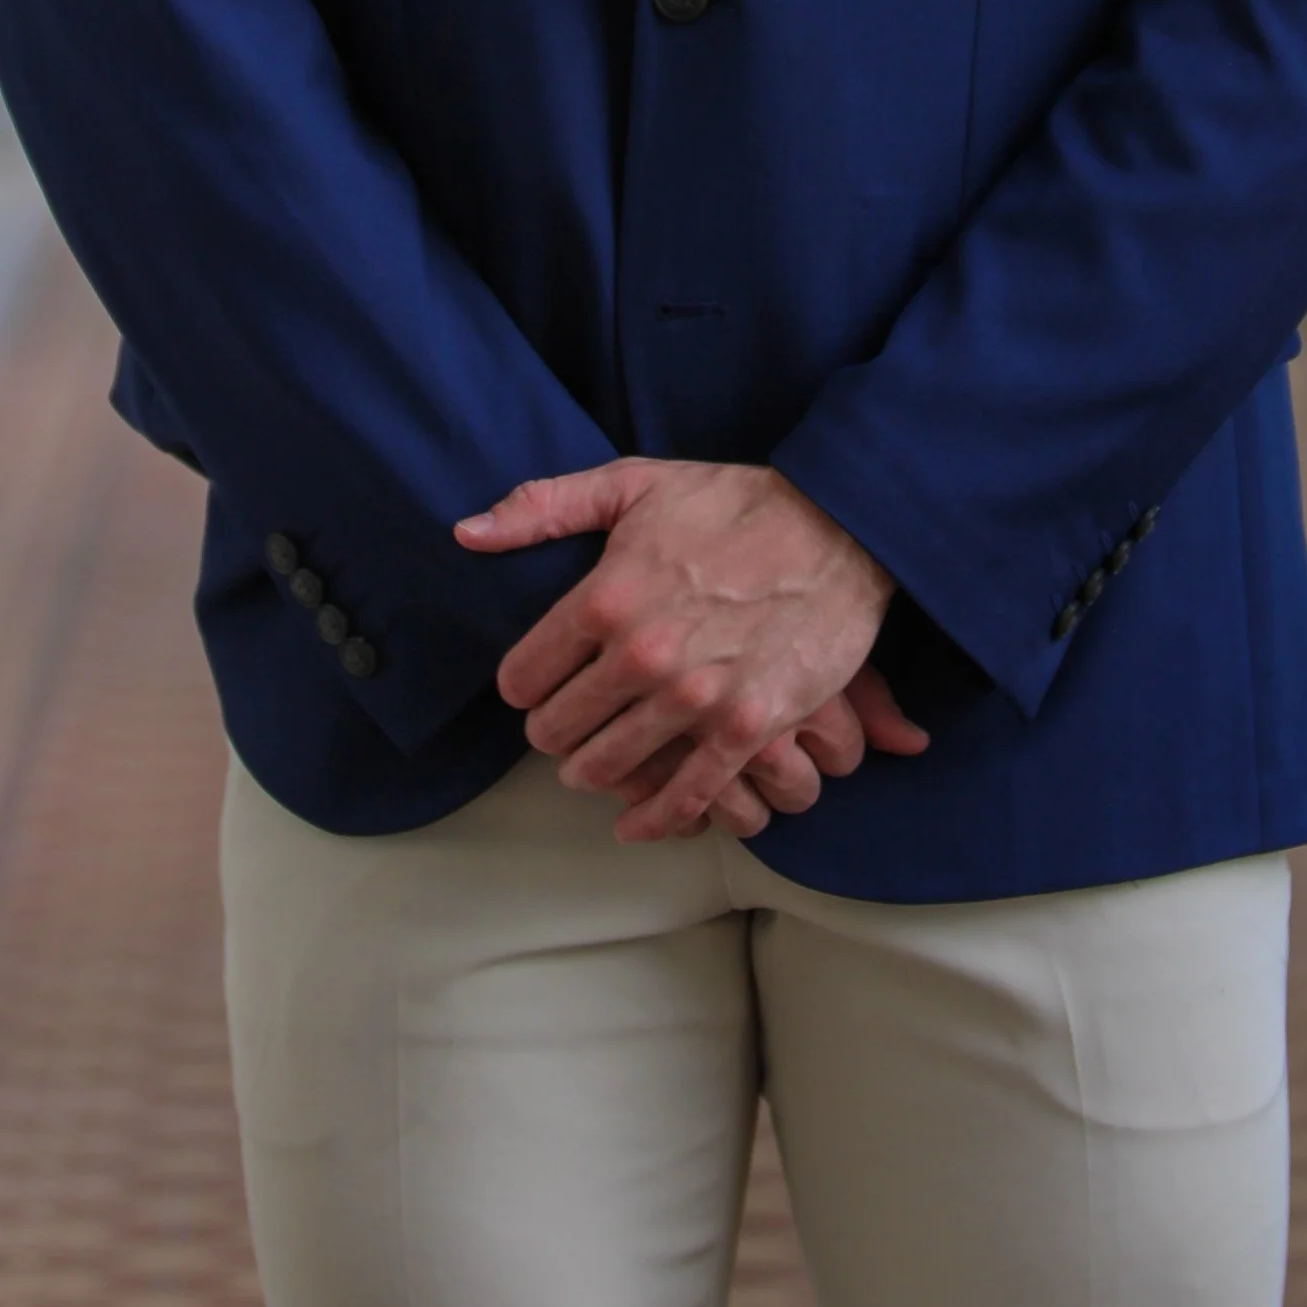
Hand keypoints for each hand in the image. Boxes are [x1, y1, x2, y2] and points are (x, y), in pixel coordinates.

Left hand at [456, 459, 928, 842]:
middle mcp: (641, 654)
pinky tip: (636, 823)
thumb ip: (544, 507)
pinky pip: (685, 797)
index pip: (523, 676)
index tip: (536, 686)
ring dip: (596, 773)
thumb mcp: (634, 483)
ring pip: (609, 768)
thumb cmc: (734, 503)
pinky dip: (655, 818)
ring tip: (599, 764)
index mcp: (605, 597)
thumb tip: (467, 533)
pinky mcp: (745, 728)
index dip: (524, 685)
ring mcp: (694, 697)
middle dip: (555, 733)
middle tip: (568, 727)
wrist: (840, 526)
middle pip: (558, 731)